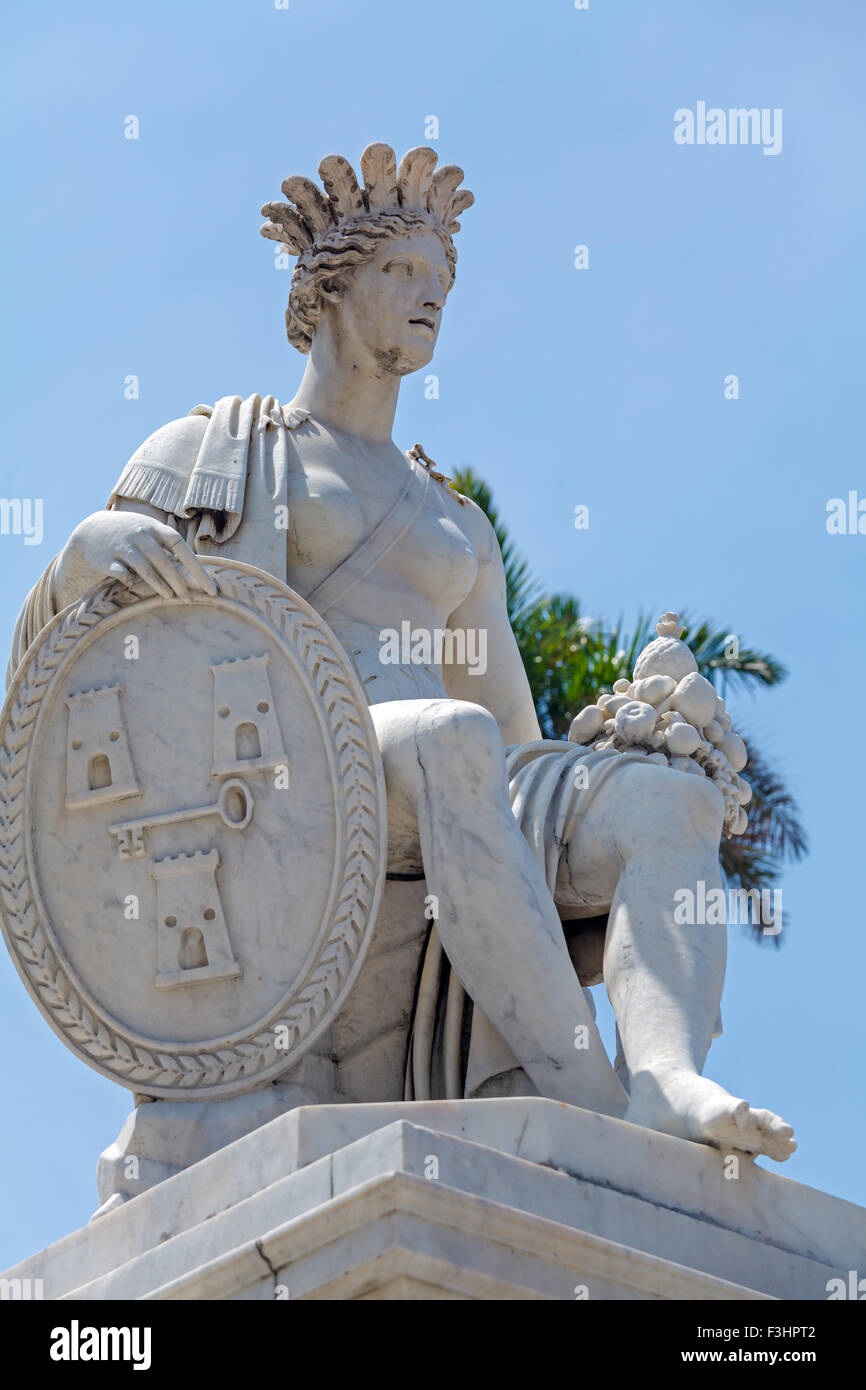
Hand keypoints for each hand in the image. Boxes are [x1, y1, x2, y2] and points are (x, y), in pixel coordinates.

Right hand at [56, 509, 217, 606]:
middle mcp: (140, 535)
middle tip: (189, 598)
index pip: (180, 546)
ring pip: (145, 569)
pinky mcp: (106, 559)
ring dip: (159, 585)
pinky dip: (130, 581)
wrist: (92, 530)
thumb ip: (169, 546)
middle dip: (178, 582)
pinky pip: (122, 574)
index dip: (196, 567)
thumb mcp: (150, 531)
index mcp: (155, 528)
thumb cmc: (130, 533)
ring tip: (169, 597)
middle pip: (164, 562)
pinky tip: (133, 585)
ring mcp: (123, 546)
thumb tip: (197, 566)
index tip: (210, 586)